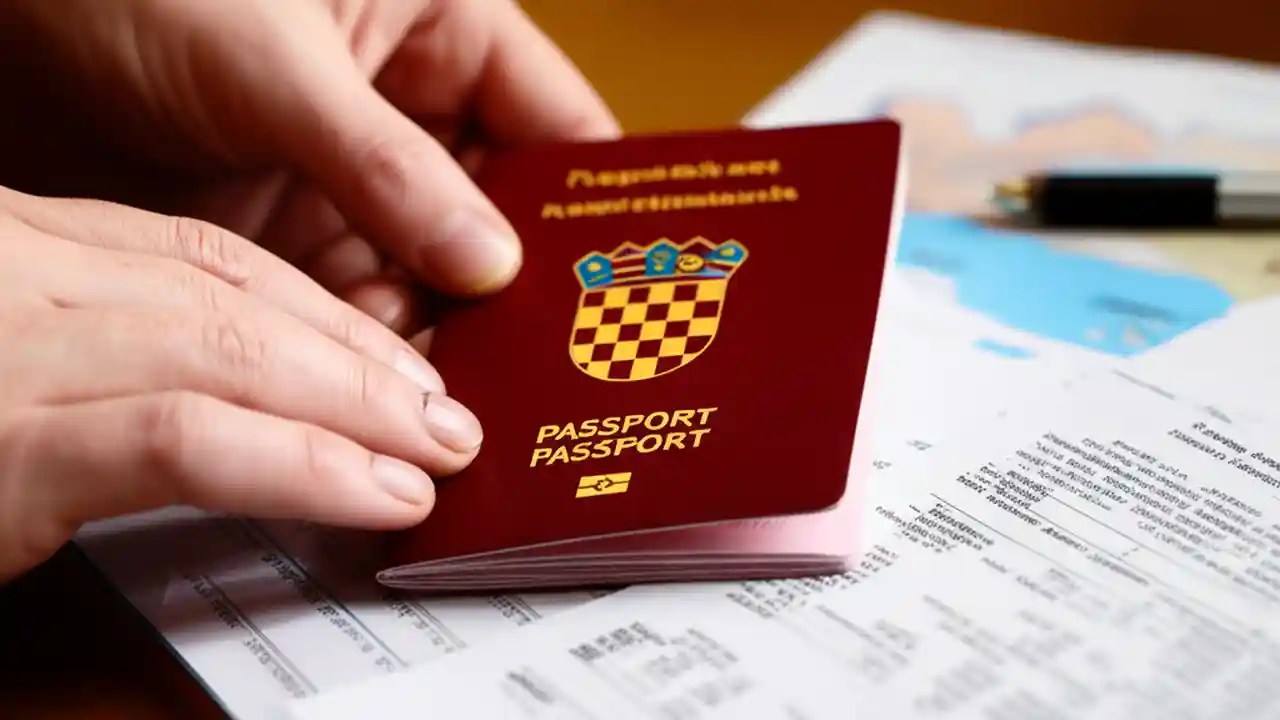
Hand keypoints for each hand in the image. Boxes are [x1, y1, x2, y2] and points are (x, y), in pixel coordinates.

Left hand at [0, 0, 618, 332]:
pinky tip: (379, 382)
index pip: (555, 126)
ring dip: (441, 328)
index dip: (594, 206)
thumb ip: (387, 170)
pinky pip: (355, 297)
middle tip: (543, 367)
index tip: (626, 286)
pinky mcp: (289, 227)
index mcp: (441, 26)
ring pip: (431, 269)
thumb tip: (488, 263)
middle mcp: (407, 106)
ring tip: (455, 386)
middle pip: (501, 215)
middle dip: (515, 290)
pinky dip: (369, 344)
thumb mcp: (277, 65)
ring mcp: (349, 174)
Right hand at [0, 187, 482, 582]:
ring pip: (232, 352)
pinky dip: (300, 464)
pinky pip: (187, 440)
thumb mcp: (0, 352)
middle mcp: (22, 271)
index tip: (400, 362)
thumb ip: (91, 351)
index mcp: (22, 242)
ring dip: (357, 409)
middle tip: (447, 416)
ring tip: (436, 454)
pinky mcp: (5, 444)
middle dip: (360, 363)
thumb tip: (223, 394)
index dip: (322, 313)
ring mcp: (14, 347)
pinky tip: (376, 490)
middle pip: (234, 300)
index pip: (205, 258)